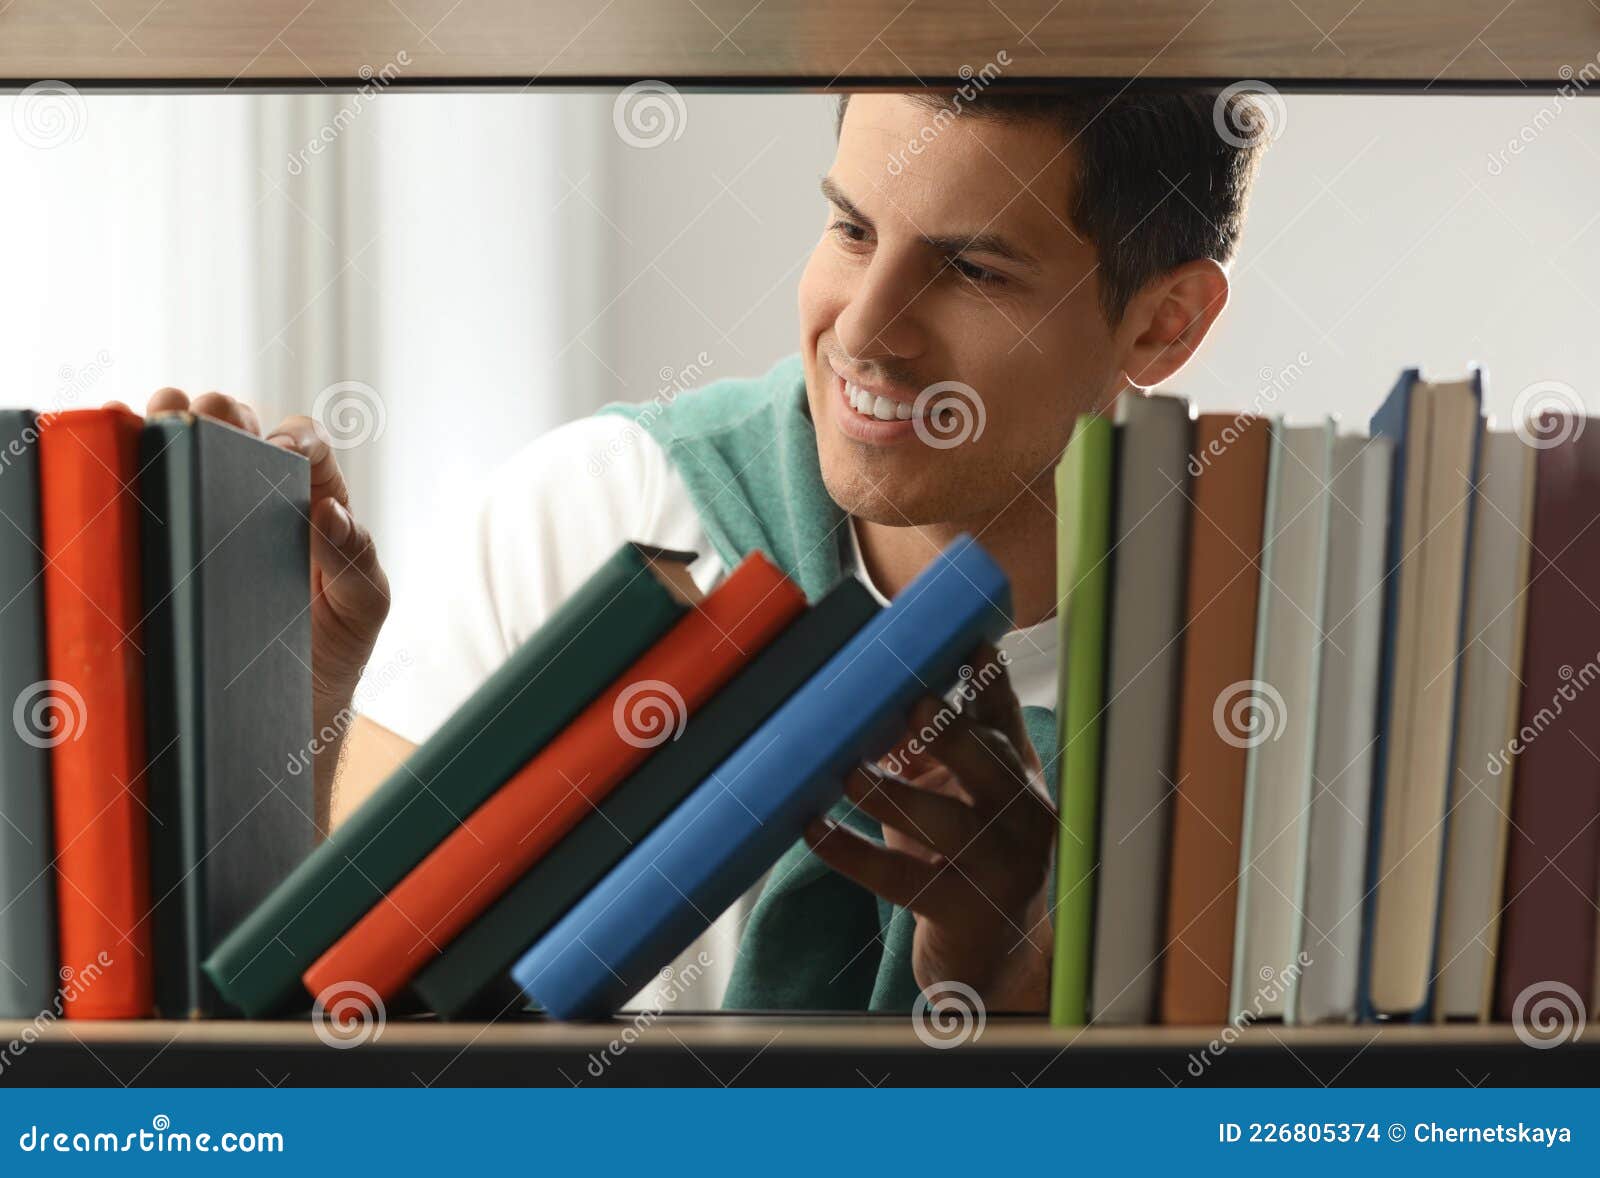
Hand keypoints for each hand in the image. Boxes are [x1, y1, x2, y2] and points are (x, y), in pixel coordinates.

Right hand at [140, 390, 390, 827]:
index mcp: (317, 500)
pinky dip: (134, 457)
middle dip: (223, 413)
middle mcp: (263, 497)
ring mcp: (213, 515)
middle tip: (206, 418)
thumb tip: (329, 511)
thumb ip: (356, 559)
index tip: (272, 448)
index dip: (289, 435)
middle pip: (241, 429)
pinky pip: (154, 489)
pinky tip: (122, 447)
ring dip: (173, 422)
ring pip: (191, 448)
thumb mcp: (362, 607)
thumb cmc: (333, 650)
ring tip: (162, 418)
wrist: (285, 711)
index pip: (305, 444)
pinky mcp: (172, 538)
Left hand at [804, 645, 1055, 1010]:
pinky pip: (900, 878)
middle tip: (912, 704)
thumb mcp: (964, 797)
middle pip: (991, 764)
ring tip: (848, 772)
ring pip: (945, 822)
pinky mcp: (962, 911)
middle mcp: (1023, 820)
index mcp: (1021, 779)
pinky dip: (851, 852)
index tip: (967, 645)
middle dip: (950, 732)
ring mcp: (999, 868)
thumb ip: (940, 745)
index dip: (987, 682)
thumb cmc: (966, 859)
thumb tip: (887, 684)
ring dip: (892, 793)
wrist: (996, 956)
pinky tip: (813, 829)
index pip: (1006, 721)